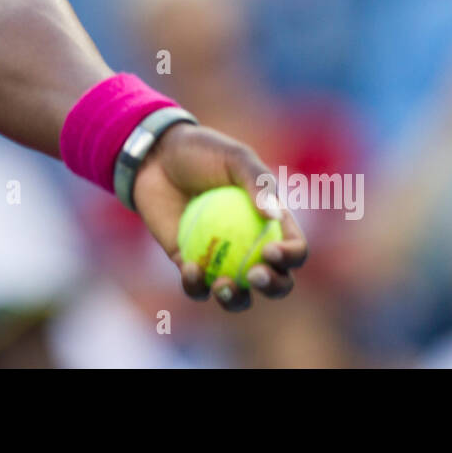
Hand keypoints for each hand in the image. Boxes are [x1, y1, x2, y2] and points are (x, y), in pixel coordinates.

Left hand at [131, 122, 307, 311]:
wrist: (157, 158)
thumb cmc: (202, 152)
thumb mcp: (234, 157)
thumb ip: (256, 182)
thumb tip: (275, 217)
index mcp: (272, 223)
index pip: (294, 249)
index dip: (290, 258)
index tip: (270, 252)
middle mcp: (251, 247)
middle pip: (275, 282)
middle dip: (272, 288)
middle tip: (253, 276)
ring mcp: (220, 259)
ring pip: (237, 294)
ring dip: (234, 300)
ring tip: (222, 286)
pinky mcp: (189, 264)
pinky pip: (196, 285)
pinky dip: (195, 284)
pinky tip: (189, 268)